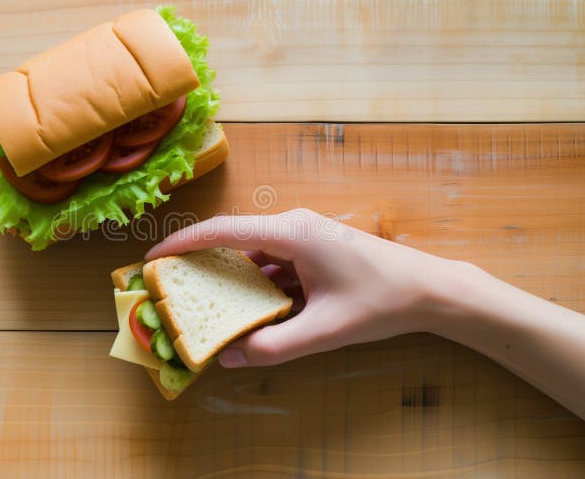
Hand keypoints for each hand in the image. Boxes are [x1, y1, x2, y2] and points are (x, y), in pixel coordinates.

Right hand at [145, 209, 454, 367]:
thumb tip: (230, 358)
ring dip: (233, 280)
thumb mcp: (324, 331)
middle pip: (235, 242)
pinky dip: (259, 286)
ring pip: (255, 256)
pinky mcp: (314, 251)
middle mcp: (294, 227)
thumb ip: (274, 347)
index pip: (225, 231)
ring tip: (206, 306)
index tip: (154, 258)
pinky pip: (275, 264)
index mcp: (292, 233)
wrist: (430, 289)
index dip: (185, 243)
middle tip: (175, 290)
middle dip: (204, 266)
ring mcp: (306, 237)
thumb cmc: (381, 302)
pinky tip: (251, 312)